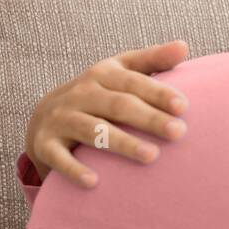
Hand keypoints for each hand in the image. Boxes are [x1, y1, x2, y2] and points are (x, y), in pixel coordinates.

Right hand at [24, 40, 190, 188]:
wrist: (45, 116)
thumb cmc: (100, 93)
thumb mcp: (121, 71)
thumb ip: (153, 59)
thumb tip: (184, 46)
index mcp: (102, 74)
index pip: (133, 82)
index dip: (158, 93)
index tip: (184, 106)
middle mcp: (80, 94)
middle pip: (118, 105)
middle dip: (149, 119)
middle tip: (179, 133)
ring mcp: (61, 118)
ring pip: (93, 130)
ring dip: (122, 143)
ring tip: (152, 156)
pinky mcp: (45, 144)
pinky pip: (59, 158)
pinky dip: (74, 170)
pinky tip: (94, 182)